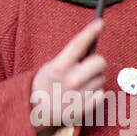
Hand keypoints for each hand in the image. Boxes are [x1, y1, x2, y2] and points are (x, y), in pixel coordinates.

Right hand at [30, 18, 107, 135]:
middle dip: (97, 62)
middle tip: (87, 67)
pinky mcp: (85, 108)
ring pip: (102, 79)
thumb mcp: (49, 68)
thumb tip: (90, 49)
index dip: (90, 31)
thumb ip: (68, 59)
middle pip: (100, 62)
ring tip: (79, 85)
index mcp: (58, 67)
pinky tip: (84, 95)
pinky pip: (102, 94)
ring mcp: (79, 95)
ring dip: (95, 79)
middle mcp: (71, 80)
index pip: (78, 44)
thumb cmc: (44, 86)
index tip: (101, 22)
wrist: (34, 113)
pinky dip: (96, 93)